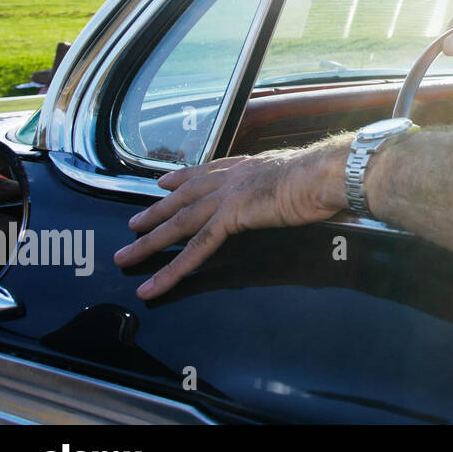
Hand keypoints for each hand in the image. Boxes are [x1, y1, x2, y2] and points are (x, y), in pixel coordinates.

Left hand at [113, 145, 345, 300]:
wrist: (327, 174)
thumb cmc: (326, 175)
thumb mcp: (303, 176)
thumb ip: (291, 185)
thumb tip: (303, 192)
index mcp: (250, 165)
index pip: (208, 171)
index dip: (183, 177)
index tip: (163, 182)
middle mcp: (233, 177)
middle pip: (184, 196)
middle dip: (156, 210)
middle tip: (132, 223)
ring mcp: (228, 196)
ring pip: (179, 223)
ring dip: (149, 242)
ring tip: (125, 257)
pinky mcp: (230, 218)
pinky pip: (195, 249)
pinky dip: (171, 269)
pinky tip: (154, 286)